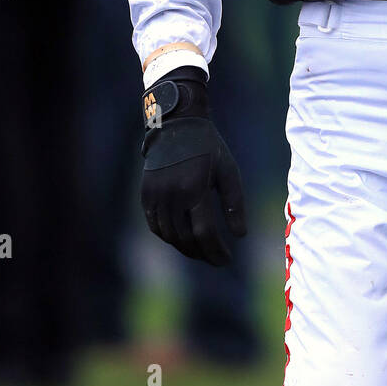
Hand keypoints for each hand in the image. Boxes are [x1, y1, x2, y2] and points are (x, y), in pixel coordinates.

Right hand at [140, 68, 246, 265]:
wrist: (176, 126)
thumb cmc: (208, 148)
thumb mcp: (228, 170)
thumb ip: (234, 203)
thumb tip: (240, 236)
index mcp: (194, 188)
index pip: (204, 232)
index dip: (216, 251)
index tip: (227, 260)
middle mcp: (172, 194)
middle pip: (185, 238)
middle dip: (203, 254)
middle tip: (217, 259)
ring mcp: (156, 195)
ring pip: (169, 235)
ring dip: (186, 249)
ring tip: (202, 252)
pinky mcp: (146, 195)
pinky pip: (155, 226)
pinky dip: (169, 238)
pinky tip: (183, 240)